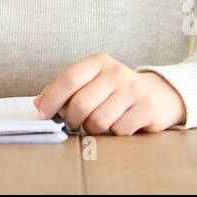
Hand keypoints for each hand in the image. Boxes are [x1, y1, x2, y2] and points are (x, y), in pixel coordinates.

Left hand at [33, 53, 186, 134]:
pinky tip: (117, 124)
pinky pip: (118, 130)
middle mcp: (116, 72)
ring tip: (95, 124)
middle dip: (71, 120)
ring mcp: (133, 89)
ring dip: (92, 129)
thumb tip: (38, 103)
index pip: (69, 78)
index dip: (52, 99)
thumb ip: (65, 90)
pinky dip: (113, 134)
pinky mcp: (147, 107)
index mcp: (98, 62)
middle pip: (81, 104)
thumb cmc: (115, 90)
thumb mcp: (91, 82)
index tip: (42, 114)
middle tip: (72, 124)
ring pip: (98, 120)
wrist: (157, 93)